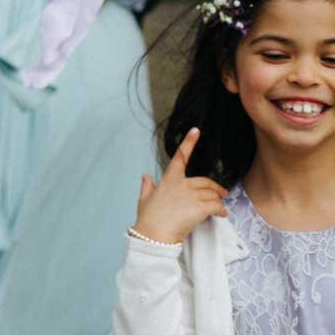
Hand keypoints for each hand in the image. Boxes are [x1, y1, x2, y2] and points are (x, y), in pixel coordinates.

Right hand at [133, 128, 227, 243]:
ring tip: (220, 209)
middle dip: (215, 188)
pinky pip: (217, 206)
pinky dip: (221, 211)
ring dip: (218, 201)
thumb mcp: (144, 199)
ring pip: (212, 194)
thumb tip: (145, 177)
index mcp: (168, 180)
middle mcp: (181, 184)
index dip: (188, 142)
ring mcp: (191, 196)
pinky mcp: (199, 208)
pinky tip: (221, 215)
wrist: (154, 234)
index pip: (180, 157)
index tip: (196, 131)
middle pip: (205, 182)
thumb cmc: (148, 218)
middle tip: (222, 194)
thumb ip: (147, 186)